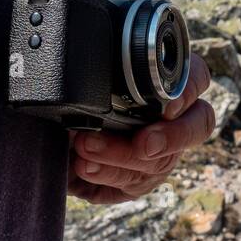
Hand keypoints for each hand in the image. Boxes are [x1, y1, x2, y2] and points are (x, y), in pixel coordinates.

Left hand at [66, 53, 214, 203]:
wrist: (44, 124)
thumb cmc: (68, 86)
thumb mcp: (80, 65)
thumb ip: (96, 56)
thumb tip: (90, 53)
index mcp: (166, 77)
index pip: (196, 78)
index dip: (188, 92)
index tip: (167, 106)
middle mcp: (173, 116)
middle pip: (195, 127)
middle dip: (171, 139)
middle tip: (144, 144)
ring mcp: (159, 151)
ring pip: (160, 163)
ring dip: (121, 158)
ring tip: (84, 149)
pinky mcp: (137, 178)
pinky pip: (133, 186)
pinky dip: (107, 179)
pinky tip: (84, 169)